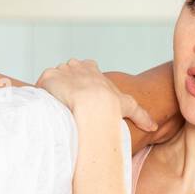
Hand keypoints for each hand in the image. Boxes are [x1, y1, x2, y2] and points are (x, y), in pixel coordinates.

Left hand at [38, 59, 158, 133]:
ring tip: (58, 106)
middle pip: (68, 71)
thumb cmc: (110, 105)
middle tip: (70, 101)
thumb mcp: (128, 106)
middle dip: (67, 83)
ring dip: (54, 91)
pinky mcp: (47, 78)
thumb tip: (153, 127)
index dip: (85, 79)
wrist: (92, 104)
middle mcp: (76, 66)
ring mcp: (60, 71)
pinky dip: (44, 95)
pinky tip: (49, 106)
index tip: (85, 92)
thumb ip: (141, 115)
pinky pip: (42, 86)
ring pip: (54, 79)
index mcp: (92, 68)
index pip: (87, 67)